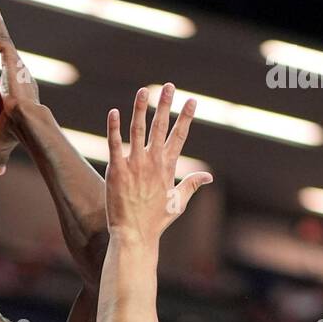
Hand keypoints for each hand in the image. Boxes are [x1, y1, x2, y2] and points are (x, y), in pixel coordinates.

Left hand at [0, 4, 40, 174]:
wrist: (26, 122)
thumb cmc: (16, 134)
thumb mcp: (2, 144)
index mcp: (17, 93)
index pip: (9, 79)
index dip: (5, 74)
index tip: (0, 71)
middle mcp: (18, 76)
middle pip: (8, 55)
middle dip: (1, 40)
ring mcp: (16, 67)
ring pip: (5, 41)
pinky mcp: (13, 60)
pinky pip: (1, 37)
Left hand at [105, 85, 211, 241]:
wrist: (134, 236)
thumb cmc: (155, 221)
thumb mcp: (177, 203)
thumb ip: (191, 185)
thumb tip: (208, 176)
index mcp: (167, 167)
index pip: (179, 136)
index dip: (186, 117)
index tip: (192, 100)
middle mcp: (152, 162)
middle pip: (160, 127)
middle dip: (166, 105)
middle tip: (169, 86)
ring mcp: (134, 165)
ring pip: (138, 130)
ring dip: (141, 108)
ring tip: (144, 90)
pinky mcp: (116, 170)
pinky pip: (114, 144)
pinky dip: (114, 128)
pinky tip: (114, 112)